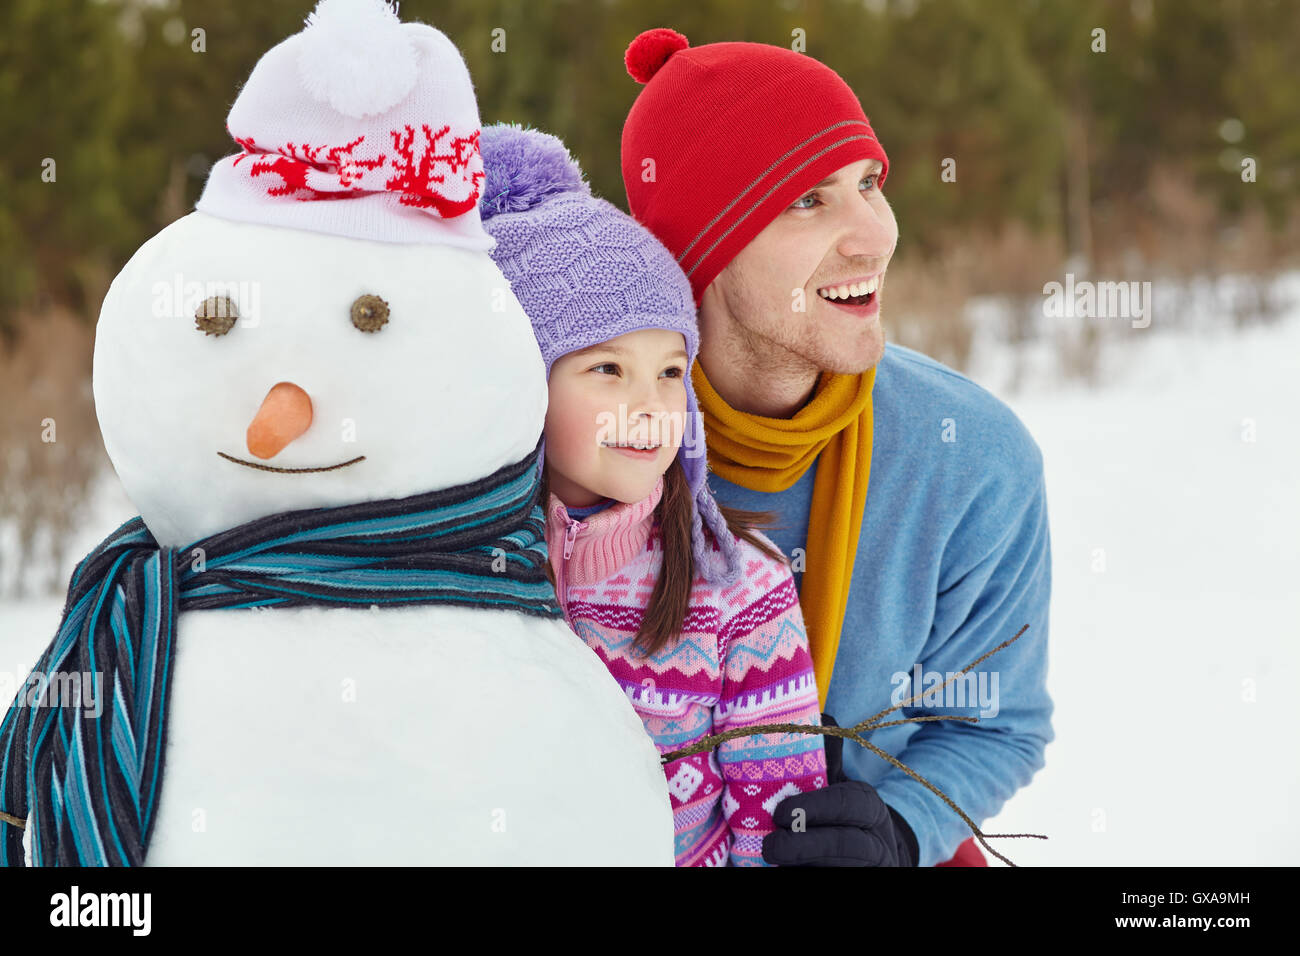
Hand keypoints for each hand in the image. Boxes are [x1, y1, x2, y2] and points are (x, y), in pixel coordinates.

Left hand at [761, 712, 918, 866]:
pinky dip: (805, 875)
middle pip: (847, 846)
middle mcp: (876, 841)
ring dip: (804, 865)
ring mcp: (867, 868)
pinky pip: (828, 878)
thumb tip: (815, 718)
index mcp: (868, 806)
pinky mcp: (855, 880)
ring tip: (771, 857)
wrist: (868, 855)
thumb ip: (826, 758)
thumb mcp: (837, 783)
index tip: (782, 813)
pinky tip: (783, 872)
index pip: (849, 805)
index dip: (816, 808)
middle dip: (807, 846)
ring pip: (841, 868)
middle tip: (770, 846)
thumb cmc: (840, 812)